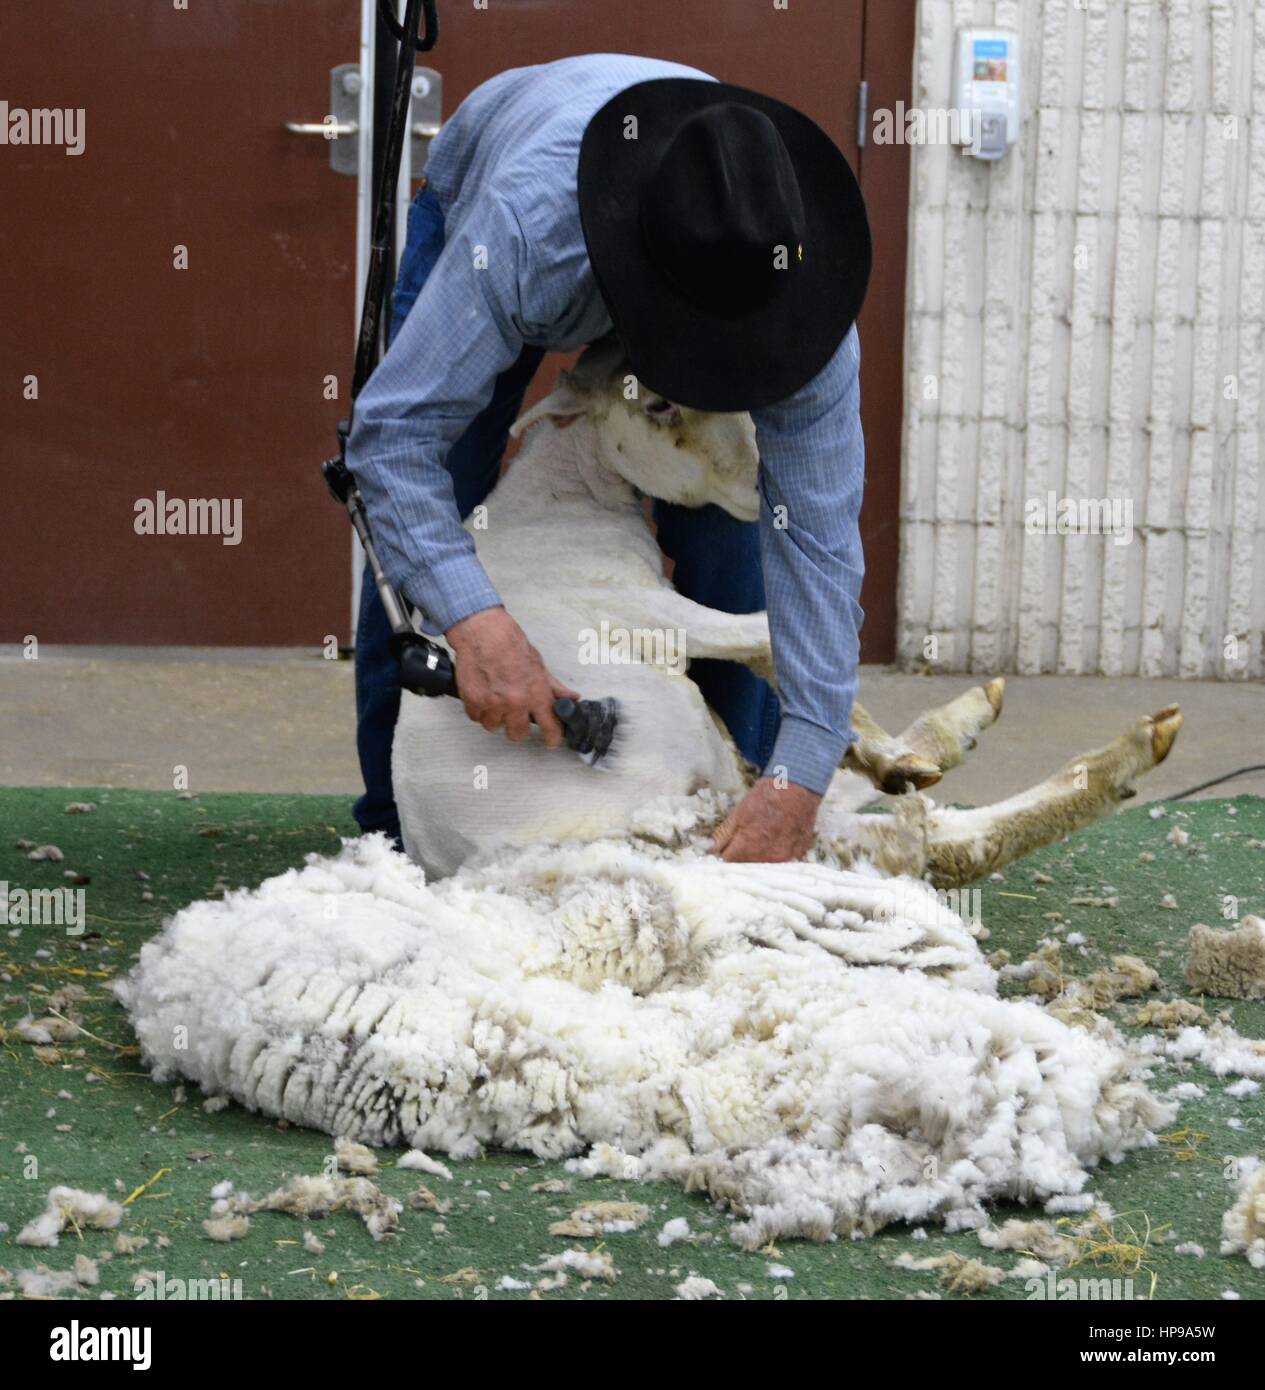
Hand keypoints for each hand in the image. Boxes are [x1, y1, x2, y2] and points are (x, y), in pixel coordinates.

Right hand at [446, 607, 578, 747]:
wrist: (484, 634)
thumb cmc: (511, 646)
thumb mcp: (539, 666)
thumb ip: (553, 688)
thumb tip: (572, 698)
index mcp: (536, 694)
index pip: (550, 726)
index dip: (552, 738)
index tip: (550, 741)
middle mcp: (516, 702)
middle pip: (518, 734)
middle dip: (518, 727)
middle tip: (515, 714)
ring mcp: (493, 704)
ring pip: (494, 727)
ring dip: (495, 717)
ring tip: (495, 699)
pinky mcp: (473, 702)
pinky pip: (476, 718)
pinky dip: (479, 710)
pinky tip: (483, 695)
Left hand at [711, 779, 821, 863]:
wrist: (798, 787)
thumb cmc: (766, 797)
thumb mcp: (738, 812)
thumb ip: (724, 834)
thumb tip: (711, 850)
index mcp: (748, 848)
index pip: (728, 864)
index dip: (723, 857)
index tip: (723, 851)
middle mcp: (767, 858)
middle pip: (747, 868)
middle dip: (740, 860)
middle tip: (740, 846)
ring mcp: (785, 858)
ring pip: (765, 868)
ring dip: (758, 860)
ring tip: (759, 844)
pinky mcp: (799, 854)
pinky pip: (783, 864)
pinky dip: (777, 858)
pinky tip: (775, 845)